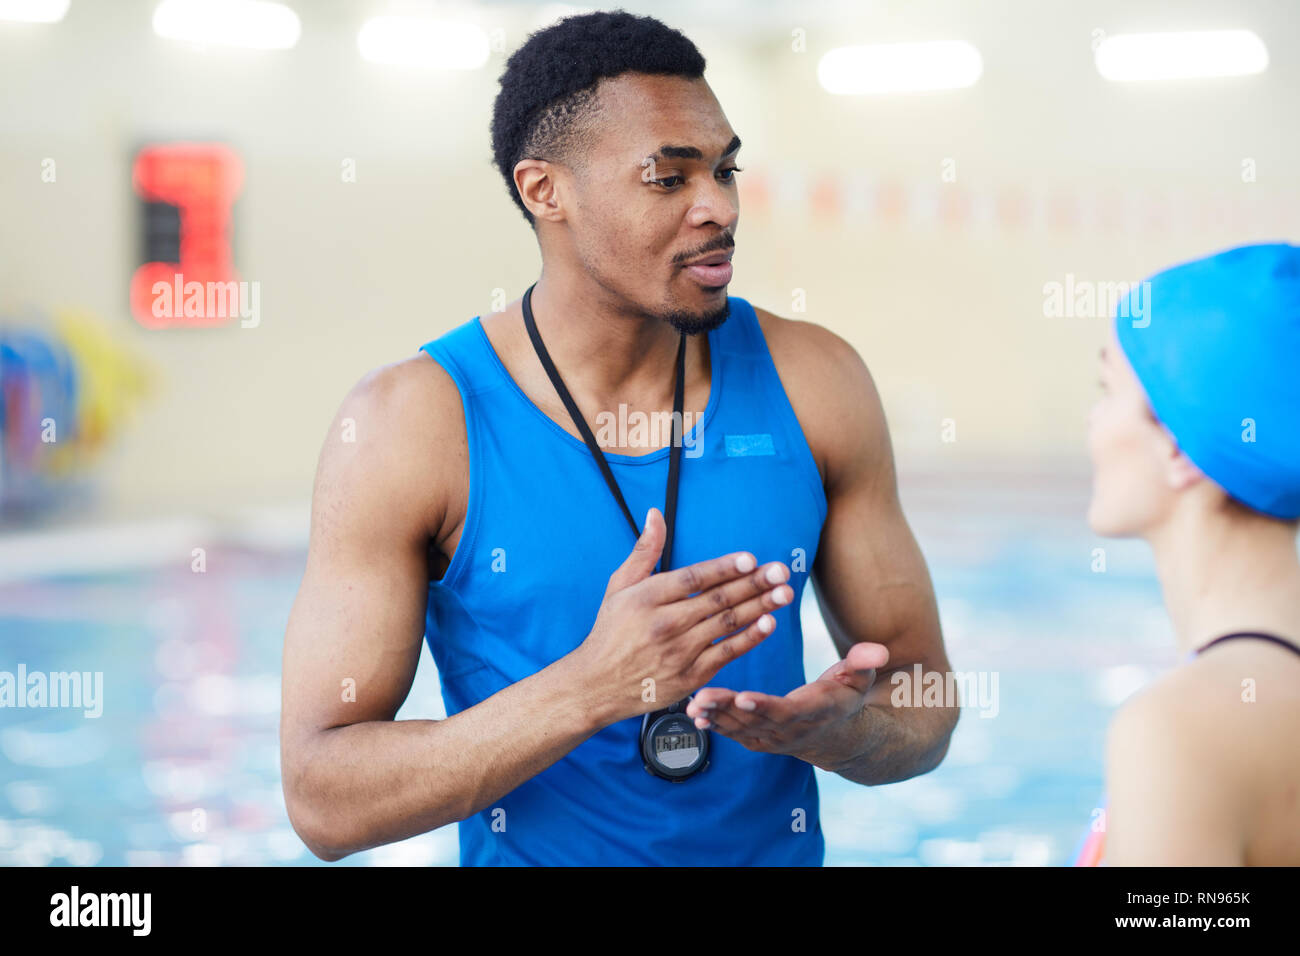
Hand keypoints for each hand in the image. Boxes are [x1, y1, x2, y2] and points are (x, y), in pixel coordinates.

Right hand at [571, 508, 794, 723]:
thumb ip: (644, 551)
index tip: (750, 559)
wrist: (596, 685)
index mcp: (647, 598)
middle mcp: (664, 624)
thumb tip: (655, 515)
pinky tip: (768, 623)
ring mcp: (679, 652)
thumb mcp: (619, 586)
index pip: (693, 579)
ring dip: (759, 607)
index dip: (724, 568)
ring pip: (726, 624)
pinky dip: (749, 638)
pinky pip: (726, 653)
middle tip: (780, 572)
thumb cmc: (610, 632)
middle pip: (717, 600)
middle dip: (754, 584)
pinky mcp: (690, 676)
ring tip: (784, 593)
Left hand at [684, 642, 889, 759]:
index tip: (742, 696)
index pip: (784, 711)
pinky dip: (714, 725)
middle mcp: (788, 730)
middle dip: (726, 710)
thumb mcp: (859, 680)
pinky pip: (733, 733)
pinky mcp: (757, 739)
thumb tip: (877, 650)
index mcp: (811, 712)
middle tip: (702, 699)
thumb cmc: (845, 698)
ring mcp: (771, 737)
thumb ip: (863, 664)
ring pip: (739, 728)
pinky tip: (692, 715)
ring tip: (691, 706)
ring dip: (714, 717)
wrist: (838, 737)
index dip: (763, 706)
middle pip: (753, 720)